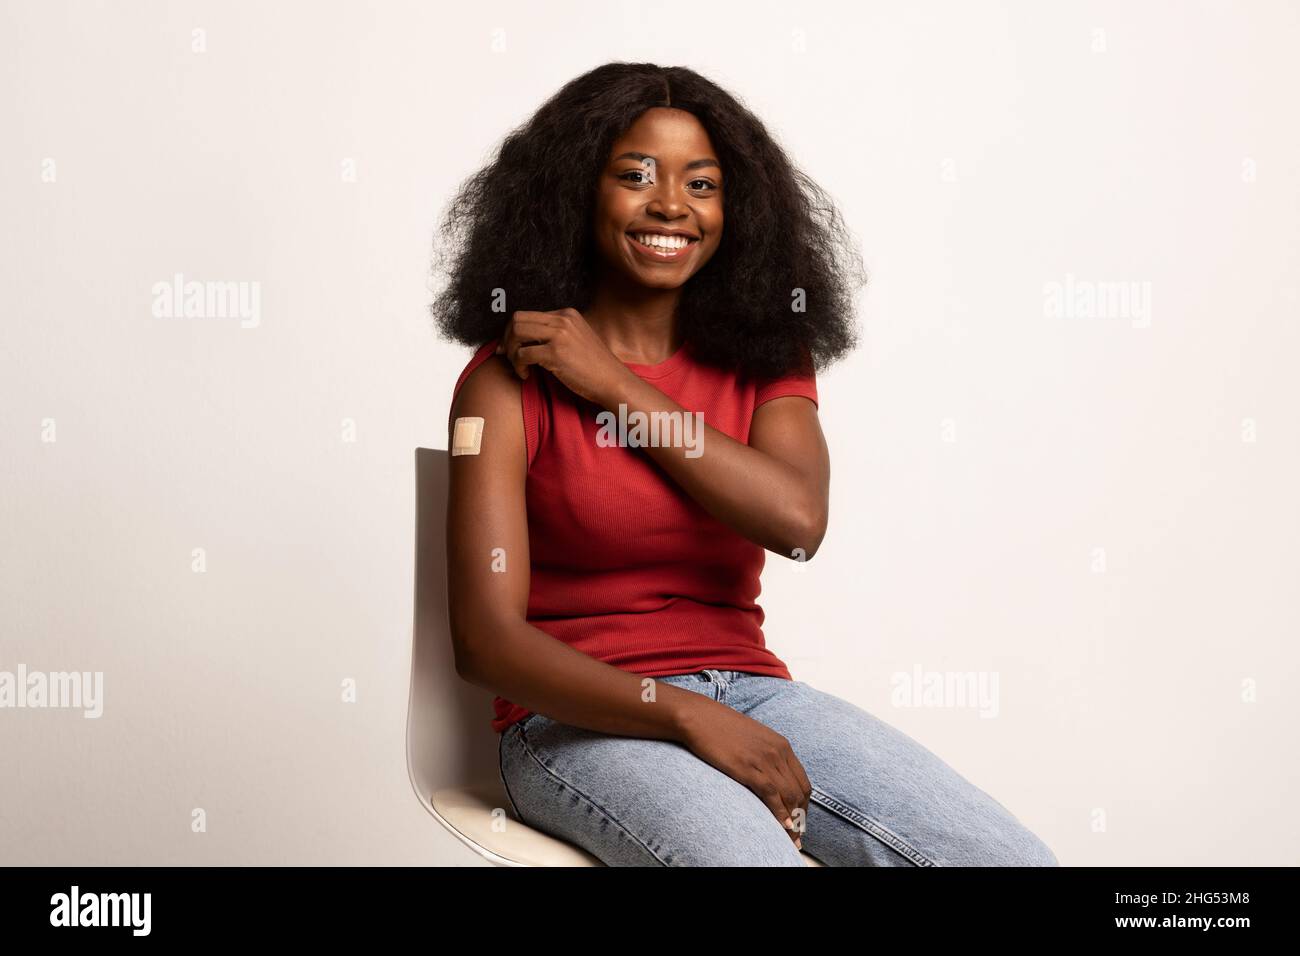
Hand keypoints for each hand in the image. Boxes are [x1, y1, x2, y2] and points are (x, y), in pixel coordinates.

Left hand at [496, 308, 633, 406]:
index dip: (512, 332)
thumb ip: (554, 334)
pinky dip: (519, 366)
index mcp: (567, 314)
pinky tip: (527, 376)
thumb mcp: (576, 339)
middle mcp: (562, 319)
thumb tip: (522, 340)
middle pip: (517, 319)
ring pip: (517, 333)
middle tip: (508, 356)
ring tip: (520, 367)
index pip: (528, 315)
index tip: (509, 348)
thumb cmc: (593, 367)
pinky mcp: (556, 352)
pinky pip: (523, 354)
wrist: (612, 381)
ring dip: (512, 352)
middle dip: (507, 339)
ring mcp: (560, 334)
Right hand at [676, 696, 810, 849]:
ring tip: (791, 838)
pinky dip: (780, 813)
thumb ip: (766, 755)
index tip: (799, 820)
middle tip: (796, 836)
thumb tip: (770, 777)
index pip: (803, 782)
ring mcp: (764, 760)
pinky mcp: (747, 768)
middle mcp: (777, 752)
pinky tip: (782, 826)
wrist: (700, 718)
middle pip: (799, 792)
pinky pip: (771, 794)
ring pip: (789, 796)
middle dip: (801, 817)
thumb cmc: (722, 728)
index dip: (804, 805)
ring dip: (793, 820)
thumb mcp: (752, 739)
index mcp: (781, 745)